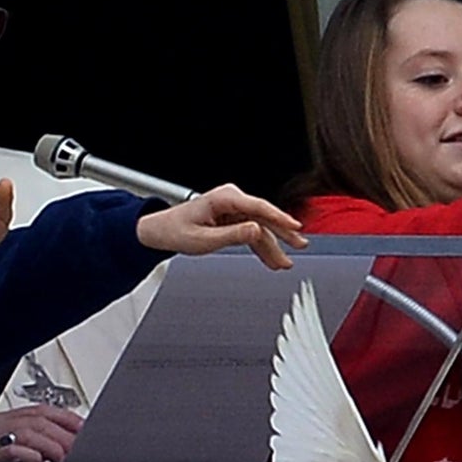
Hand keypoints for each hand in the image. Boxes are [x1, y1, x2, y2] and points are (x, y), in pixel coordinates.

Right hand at [0, 404, 83, 461]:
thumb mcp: (7, 443)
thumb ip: (35, 441)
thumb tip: (66, 445)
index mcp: (8, 419)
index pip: (43, 411)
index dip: (67, 418)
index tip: (84, 429)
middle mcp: (0, 425)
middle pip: (38, 421)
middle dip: (64, 435)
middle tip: (79, 451)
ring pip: (27, 433)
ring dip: (51, 447)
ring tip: (63, 460)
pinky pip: (9, 451)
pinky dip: (29, 457)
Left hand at [136, 184, 306, 269]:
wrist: (161, 231)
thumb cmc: (177, 230)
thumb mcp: (204, 239)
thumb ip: (233, 236)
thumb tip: (256, 231)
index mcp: (225, 198)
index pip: (259, 207)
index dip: (280, 218)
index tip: (296, 227)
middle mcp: (232, 200)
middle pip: (264, 217)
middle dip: (282, 234)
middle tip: (300, 244)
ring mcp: (234, 209)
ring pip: (260, 227)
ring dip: (272, 246)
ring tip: (285, 263)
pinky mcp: (233, 219)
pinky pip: (252, 232)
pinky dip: (261, 246)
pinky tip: (271, 259)